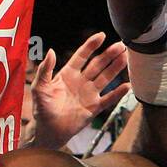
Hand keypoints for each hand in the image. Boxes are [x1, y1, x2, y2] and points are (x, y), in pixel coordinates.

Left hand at [28, 33, 129, 150]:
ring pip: (105, 78)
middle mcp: (81, 81)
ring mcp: (89, 94)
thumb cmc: (41, 108)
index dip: (91, 46)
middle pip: (98, 65)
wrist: (48, 130)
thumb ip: (45, 69)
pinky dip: (118, 93)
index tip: (101, 36)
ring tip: (126, 58)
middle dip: (109, 55)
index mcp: (68, 73)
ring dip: (116, 68)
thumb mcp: (39, 87)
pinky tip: (127, 86)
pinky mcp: (94, 108)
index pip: (82, 56)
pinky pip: (108, 99)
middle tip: (121, 45)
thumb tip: (50, 51)